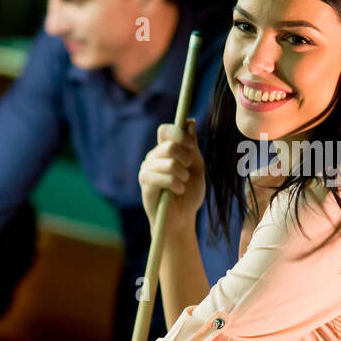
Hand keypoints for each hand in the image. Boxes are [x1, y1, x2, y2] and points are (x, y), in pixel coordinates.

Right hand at [138, 118, 205, 236]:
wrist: (182, 219)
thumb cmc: (189, 194)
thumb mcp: (196, 166)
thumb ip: (192, 146)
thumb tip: (190, 121)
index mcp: (164, 151)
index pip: (165, 130)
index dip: (179, 134)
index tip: (191, 146)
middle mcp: (152, 157)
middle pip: (169, 145)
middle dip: (185, 158)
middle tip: (187, 172)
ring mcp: (146, 170)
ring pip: (169, 162)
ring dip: (182, 175)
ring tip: (182, 185)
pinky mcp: (144, 184)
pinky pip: (164, 177)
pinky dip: (176, 184)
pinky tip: (177, 191)